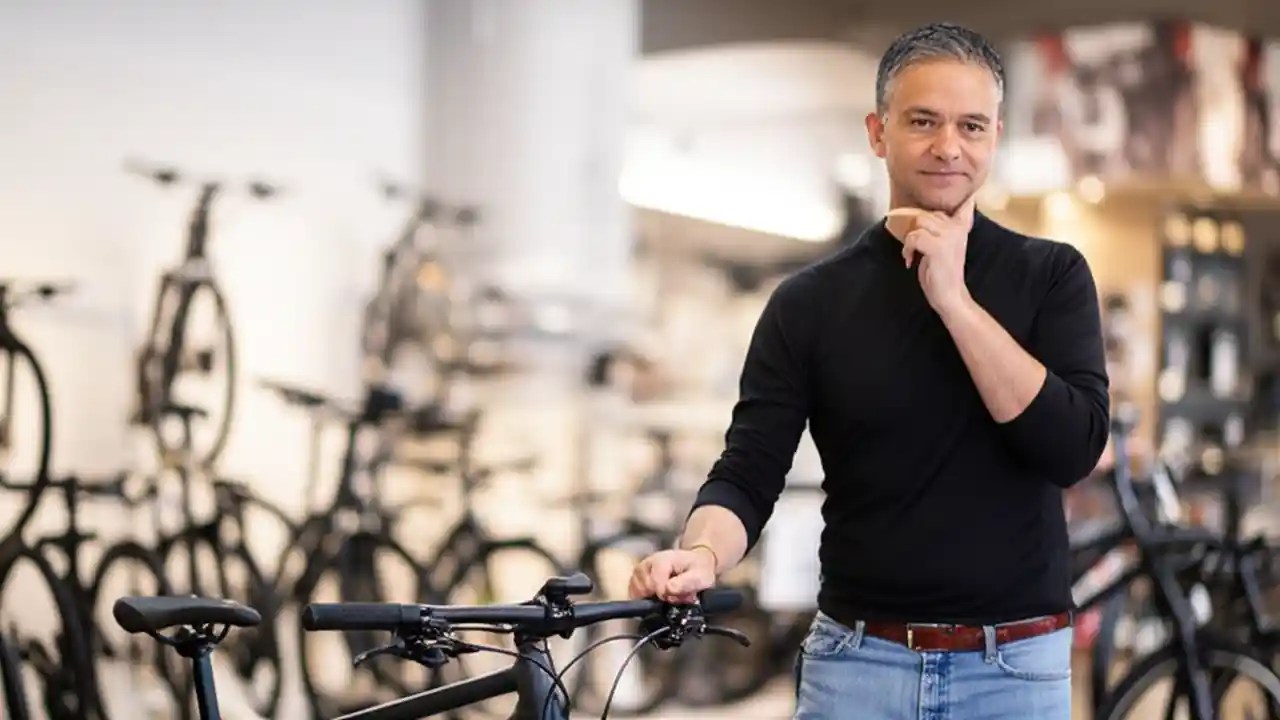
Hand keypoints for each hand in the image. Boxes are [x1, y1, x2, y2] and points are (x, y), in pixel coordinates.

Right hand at [627, 548, 715, 603]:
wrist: (695, 562)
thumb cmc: (698, 570)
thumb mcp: (700, 577)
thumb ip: (685, 584)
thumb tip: (668, 591)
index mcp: (663, 560)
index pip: (655, 583)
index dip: (664, 596)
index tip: (675, 598)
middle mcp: (648, 562)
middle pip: (643, 587)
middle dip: (657, 597)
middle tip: (672, 597)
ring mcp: (641, 568)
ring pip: (636, 589)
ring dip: (649, 597)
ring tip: (665, 595)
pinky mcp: (638, 575)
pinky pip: (633, 590)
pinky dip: (643, 597)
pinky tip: (655, 596)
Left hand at [885, 196, 976, 315]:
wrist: (950, 295)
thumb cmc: (943, 272)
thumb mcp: (945, 245)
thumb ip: (939, 229)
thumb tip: (921, 216)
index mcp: (961, 227)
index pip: (965, 204)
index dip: (962, 200)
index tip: (965, 199)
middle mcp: (958, 228)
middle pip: (927, 214)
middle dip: (915, 229)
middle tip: (915, 246)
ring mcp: (949, 236)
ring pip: (919, 222)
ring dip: (910, 239)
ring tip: (912, 253)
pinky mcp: (938, 247)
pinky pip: (914, 237)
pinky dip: (907, 249)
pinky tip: (911, 260)